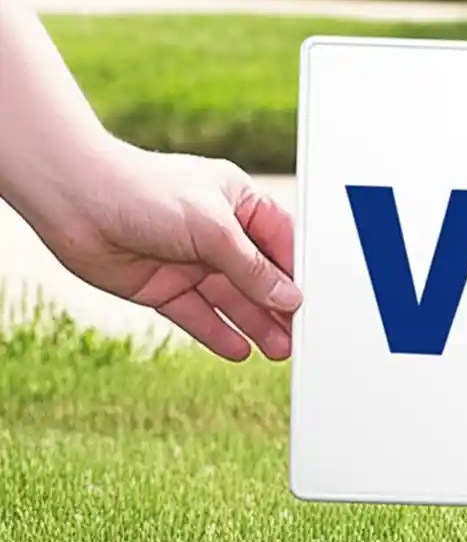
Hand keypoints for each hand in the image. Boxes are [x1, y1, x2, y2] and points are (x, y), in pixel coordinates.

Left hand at [29, 141, 299, 360]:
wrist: (73, 201)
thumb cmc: (142, 190)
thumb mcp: (213, 227)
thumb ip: (252, 268)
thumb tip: (288, 298)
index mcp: (239, 203)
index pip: (282, 243)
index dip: (299, 273)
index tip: (317, 303)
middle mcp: (218, 233)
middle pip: (260, 277)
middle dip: (280, 306)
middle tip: (303, 336)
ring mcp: (191, 262)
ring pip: (233, 300)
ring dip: (256, 325)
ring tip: (280, 351)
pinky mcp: (164, 288)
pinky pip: (199, 315)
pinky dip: (218, 333)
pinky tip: (241, 350)